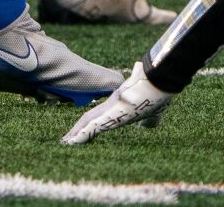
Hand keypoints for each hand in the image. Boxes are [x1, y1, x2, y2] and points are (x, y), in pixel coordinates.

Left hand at [60, 62, 174, 144]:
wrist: (160, 80)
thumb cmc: (158, 93)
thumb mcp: (154, 113)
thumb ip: (149, 120)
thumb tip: (146, 126)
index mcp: (120, 107)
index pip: (100, 118)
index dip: (89, 127)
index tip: (79, 136)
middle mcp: (112, 106)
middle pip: (90, 120)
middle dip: (78, 131)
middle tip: (65, 141)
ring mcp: (111, 107)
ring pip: (88, 122)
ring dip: (76, 134)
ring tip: (64, 143)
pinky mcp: (111, 110)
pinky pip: (93, 124)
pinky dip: (82, 133)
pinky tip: (72, 141)